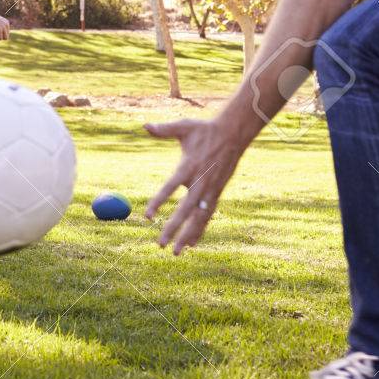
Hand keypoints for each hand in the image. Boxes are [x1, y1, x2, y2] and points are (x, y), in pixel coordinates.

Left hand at [144, 118, 247, 253]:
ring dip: (188, 235)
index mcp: (188, 166)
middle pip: (185, 211)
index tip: (147, 216)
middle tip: (160, 244)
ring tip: (177, 252)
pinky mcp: (217, 193)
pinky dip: (200, 230)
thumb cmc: (205, 130)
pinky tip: (193, 243)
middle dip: (173, 229)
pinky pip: (207, 216)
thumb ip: (163, 130)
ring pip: (198, 218)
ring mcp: (210, 190)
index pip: (170, 187)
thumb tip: (145, 125)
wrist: (233, 134)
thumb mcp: (184, 126)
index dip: (158, 202)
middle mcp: (200, 182)